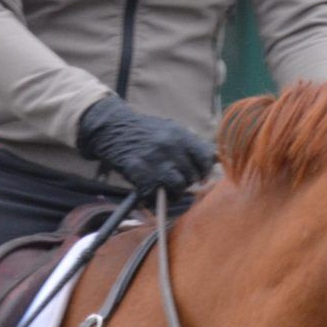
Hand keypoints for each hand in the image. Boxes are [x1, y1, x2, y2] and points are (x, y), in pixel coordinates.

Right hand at [76, 97, 215, 198]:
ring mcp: (157, 163)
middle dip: (186, 180)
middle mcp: (171, 148)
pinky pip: (159, 196)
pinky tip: (150, 190)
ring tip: (165, 187)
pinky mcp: (143, 177)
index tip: (200, 176)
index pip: (205, 158)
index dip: (204, 170)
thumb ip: (189, 143)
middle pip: (192, 175)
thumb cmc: (143, 131)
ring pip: (179, 187)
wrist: (113, 129)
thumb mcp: (169, 129)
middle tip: (175, 179)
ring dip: (174, 191)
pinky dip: (155, 197)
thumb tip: (213, 159)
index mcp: (180, 135)